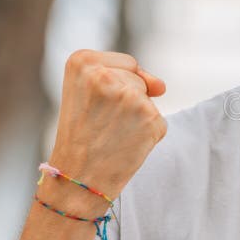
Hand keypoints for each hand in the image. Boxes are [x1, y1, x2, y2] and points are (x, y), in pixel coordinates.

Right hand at [43, 49, 166, 209]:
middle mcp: (105, 74)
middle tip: (101, 123)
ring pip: (149, 99)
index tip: (94, 105)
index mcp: (82, 61)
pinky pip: (158, 119)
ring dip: (137, 116)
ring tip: (112, 133)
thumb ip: (128, 75)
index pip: (128, 63)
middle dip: (127, 100)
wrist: (78, 178)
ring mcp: (129, 96)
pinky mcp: (149, 117)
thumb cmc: (82, 135)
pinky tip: (126, 143)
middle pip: (138, 79)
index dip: (117, 87)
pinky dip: (148, 132)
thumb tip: (161, 87)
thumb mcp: (87, 92)